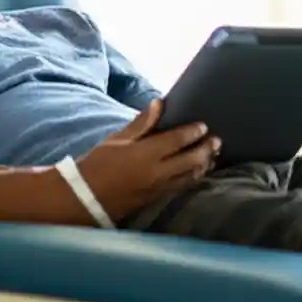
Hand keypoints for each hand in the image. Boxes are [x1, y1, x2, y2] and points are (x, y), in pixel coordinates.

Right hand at [75, 100, 220, 222]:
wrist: (85, 197)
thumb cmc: (98, 164)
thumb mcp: (116, 140)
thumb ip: (141, 123)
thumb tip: (158, 103)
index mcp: (145, 154)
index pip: (176, 141)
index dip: (192, 132)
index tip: (204, 126)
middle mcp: (156, 172)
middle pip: (190, 160)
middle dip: (206, 150)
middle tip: (217, 141)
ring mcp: (158, 188)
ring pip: (190, 177)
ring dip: (204, 165)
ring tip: (213, 156)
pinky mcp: (157, 198)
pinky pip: (182, 187)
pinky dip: (193, 178)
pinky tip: (198, 173)